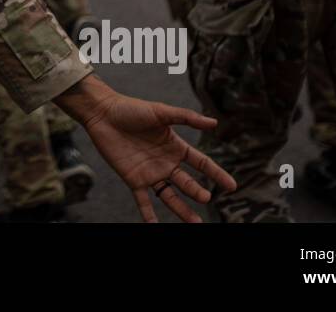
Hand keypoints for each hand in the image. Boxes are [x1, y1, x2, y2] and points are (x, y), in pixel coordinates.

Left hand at [57, 76, 235, 222]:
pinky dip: (149, 215)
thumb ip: (187, 118)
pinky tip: (155, 226)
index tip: (232, 186)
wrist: (103, 114)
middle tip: (206, 198)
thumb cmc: (132, 109)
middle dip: (198, 192)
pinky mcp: (133, 179)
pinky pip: (143, 201)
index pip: (202, 163)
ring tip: (195, 223)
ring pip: (170, 196)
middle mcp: (165, 163)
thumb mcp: (161, 112)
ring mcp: (150, 173)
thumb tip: (214, 123)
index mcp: (175, 147)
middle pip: (187, 182)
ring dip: (182, 210)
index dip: (217, 174)